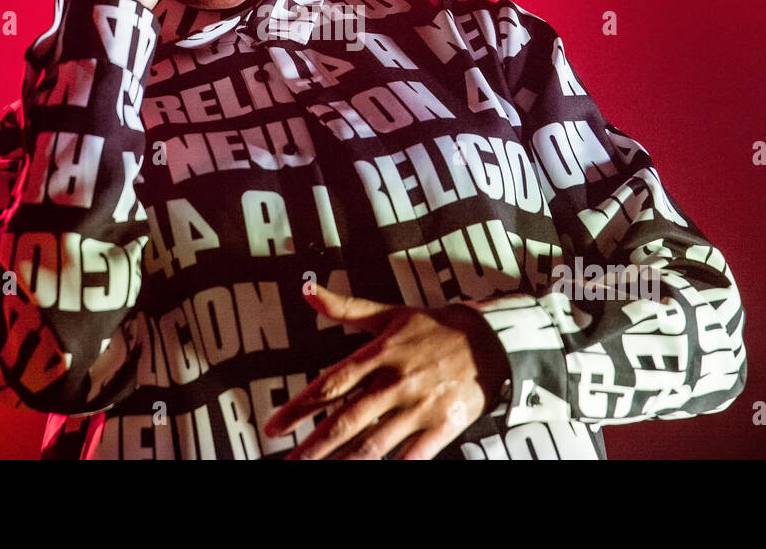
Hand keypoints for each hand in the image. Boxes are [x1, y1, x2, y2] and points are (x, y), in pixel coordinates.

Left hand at [264, 285, 510, 459]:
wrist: (491, 340)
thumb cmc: (433, 327)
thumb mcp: (388, 313)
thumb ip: (345, 307)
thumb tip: (307, 290)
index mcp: (380, 354)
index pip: (332, 384)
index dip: (300, 407)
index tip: (275, 427)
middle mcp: (396, 382)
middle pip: (348, 419)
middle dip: (315, 445)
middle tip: (289, 462)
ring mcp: (419, 406)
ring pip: (375, 442)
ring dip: (345, 462)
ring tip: (319, 473)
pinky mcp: (442, 425)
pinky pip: (413, 455)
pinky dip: (393, 467)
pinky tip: (371, 475)